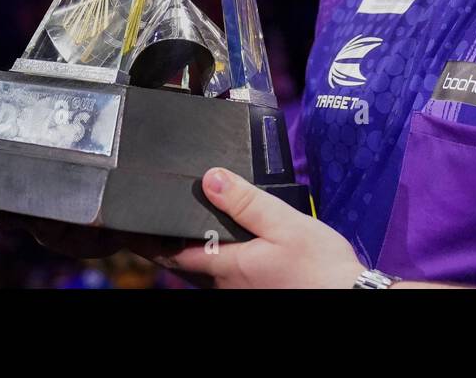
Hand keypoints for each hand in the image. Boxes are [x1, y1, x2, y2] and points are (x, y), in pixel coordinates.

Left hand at [127, 167, 364, 288]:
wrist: (348, 297)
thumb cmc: (319, 267)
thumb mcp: (284, 224)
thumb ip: (246, 201)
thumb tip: (210, 178)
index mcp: (226, 266)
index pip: (171, 252)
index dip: (147, 238)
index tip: (127, 224)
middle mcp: (225, 286)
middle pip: (182, 263)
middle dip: (164, 243)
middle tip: (151, 218)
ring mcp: (239, 293)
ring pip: (201, 272)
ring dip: (187, 251)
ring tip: (180, 225)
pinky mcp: (254, 293)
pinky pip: (220, 277)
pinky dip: (210, 258)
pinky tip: (221, 244)